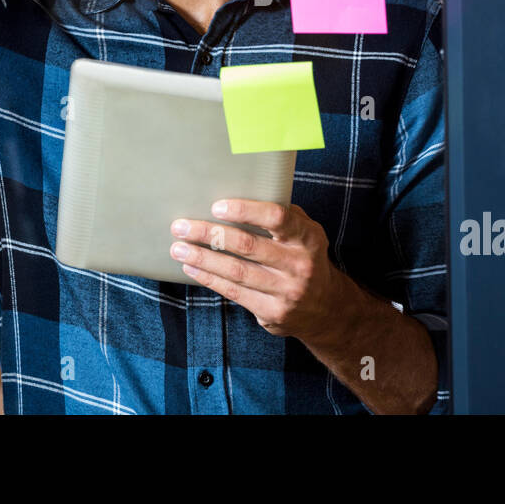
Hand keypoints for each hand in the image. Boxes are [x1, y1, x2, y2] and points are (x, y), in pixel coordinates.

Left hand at [169, 200, 347, 342]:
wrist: (327, 308)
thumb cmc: (305, 258)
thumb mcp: (305, 233)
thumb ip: (282, 215)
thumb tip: (239, 191)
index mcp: (308, 237)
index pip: (277, 218)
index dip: (246, 211)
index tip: (217, 206)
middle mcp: (299, 264)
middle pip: (248, 246)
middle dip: (210, 234)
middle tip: (181, 225)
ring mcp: (286, 291)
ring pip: (236, 272)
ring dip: (202, 258)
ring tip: (178, 247)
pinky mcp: (272, 312)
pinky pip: (234, 292)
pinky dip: (209, 278)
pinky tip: (191, 267)